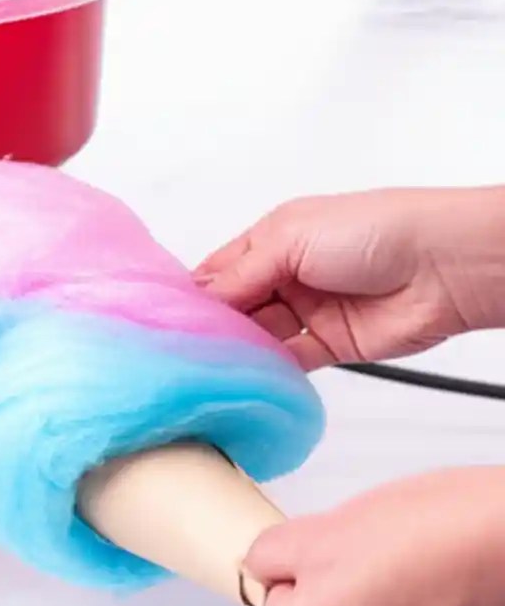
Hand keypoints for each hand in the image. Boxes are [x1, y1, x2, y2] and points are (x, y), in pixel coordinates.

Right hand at [193, 187, 504, 369]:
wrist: (444, 265)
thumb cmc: (372, 230)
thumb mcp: (289, 238)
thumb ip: (239, 275)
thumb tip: (196, 301)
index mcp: (272, 239)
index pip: (218, 271)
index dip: (192, 293)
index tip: (162, 317)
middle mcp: (286, 274)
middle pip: (234, 307)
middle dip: (209, 325)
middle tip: (176, 348)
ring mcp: (308, 311)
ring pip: (258, 336)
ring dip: (236, 349)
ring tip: (204, 365)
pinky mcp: (330, 345)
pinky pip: (288, 361)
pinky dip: (267, 369)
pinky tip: (243, 375)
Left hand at [245, 467, 504, 605]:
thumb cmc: (435, 536)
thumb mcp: (320, 530)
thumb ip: (272, 552)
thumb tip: (260, 561)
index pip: (272, 598)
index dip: (296, 558)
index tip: (324, 541)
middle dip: (335, 572)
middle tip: (368, 541)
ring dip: (377, 580)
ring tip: (406, 550)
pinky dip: (417, 590)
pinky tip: (434, 565)